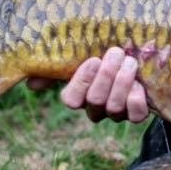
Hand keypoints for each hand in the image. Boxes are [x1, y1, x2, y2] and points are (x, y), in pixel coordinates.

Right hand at [29, 44, 169, 123]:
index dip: (82, 82)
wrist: (136, 57)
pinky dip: (137, 99)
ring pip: (114, 107)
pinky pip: (136, 115)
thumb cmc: (103, 54)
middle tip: (116, 53)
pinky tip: (139, 83)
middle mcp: (95, 108)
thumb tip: (31, 84)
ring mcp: (115, 113)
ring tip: (129, 62)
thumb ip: (57, 66)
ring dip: (122, 82)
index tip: (93, 60)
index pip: (71, 100)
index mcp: (78, 96)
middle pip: (95, 100)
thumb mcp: (80, 55)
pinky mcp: (136, 115)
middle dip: (106, 75)